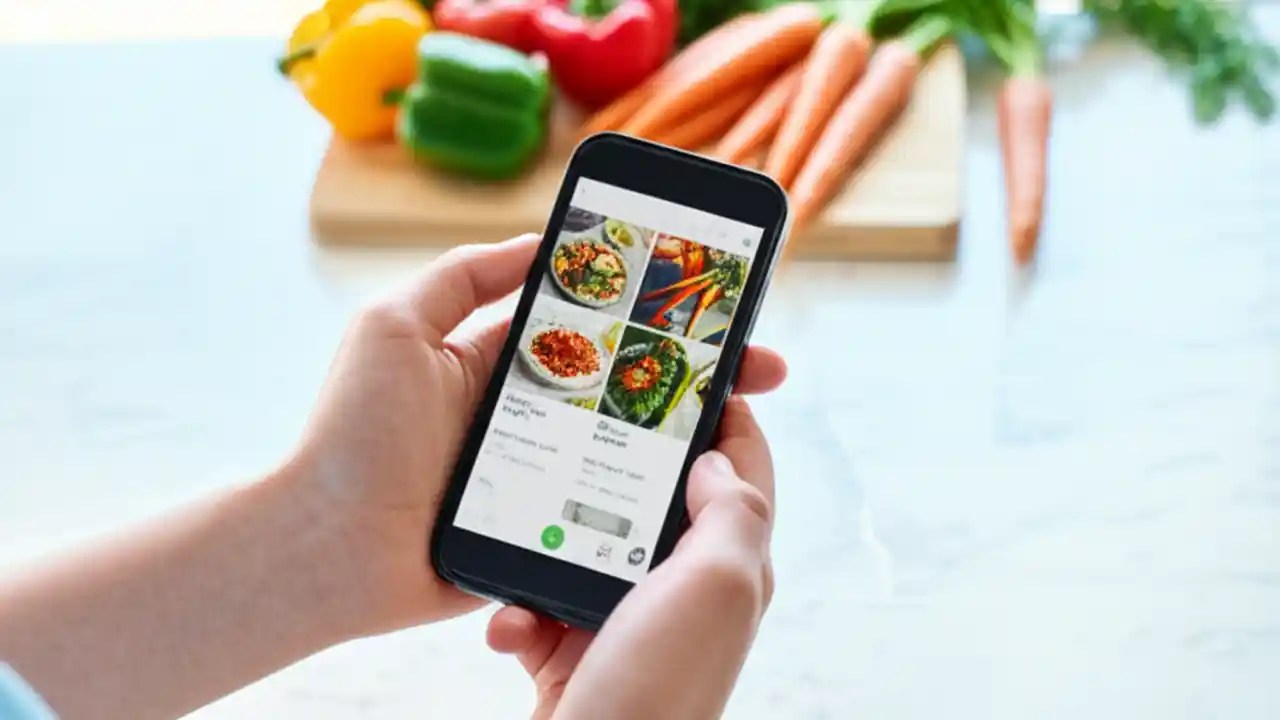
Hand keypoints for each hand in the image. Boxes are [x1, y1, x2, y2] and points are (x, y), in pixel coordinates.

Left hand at [284, 235, 786, 636]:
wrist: (328, 549)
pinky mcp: (546, 526)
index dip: (649, 310)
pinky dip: (655, 495)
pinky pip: (610, 504)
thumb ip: (464, 276)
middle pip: (631, 383)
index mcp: (499, 360)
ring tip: (743, 420)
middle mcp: (530, 412)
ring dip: (689, 432)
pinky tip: (701, 483)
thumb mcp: (396, 324)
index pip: (593, 325)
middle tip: (762, 366)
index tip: (709, 299)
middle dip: (699, 370)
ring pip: (631, 444)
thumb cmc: (352, 433)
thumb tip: (539, 243)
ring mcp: (542, 471)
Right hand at [486, 396, 778, 718]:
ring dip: (546, 545)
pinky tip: (506, 627)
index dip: (720, 413)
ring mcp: (628, 623)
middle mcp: (686, 593)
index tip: (678, 369)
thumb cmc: (660, 689)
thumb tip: (715, 460)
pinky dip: (516, 614)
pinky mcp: (576, 654)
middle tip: (575, 427)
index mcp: (732, 568)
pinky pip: (539, 608)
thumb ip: (732, 512)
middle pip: (656, 498)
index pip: (742, 469)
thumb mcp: (718, 588)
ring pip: (585, 547)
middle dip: (612, 468)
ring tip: (519, 544)